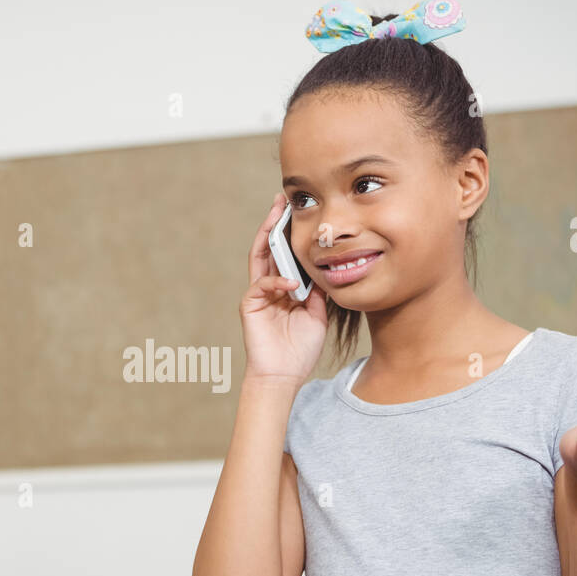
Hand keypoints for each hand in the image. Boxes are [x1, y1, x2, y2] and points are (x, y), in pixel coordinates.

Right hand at [240, 192, 328, 383]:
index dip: (290, 232)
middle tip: (282, 199)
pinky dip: (278, 282)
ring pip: (260, 257)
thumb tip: (326, 267)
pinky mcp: (250, 306)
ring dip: (268, 235)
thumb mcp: (318, 315)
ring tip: (276, 215)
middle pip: (269, 247)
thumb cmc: (300, 349)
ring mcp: (258, 294)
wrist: (283, 375)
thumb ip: (318, 292)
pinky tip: (293, 283)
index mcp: (284, 287)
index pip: (285, 253)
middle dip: (274, 222)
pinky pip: (262, 285)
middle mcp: (269, 286)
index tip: (300, 210)